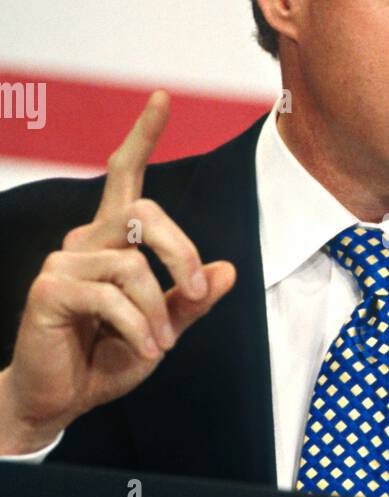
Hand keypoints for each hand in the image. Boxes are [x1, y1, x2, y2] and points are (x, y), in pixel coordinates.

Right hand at [0, 90, 235, 452]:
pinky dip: (138, 326)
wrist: (60, 398)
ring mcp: (64, 260)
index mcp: (112, 240)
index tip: (162, 98)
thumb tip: (229, 269)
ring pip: (134, 266)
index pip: (126, 176)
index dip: (144, 135)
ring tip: (160, 345)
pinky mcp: (50, 287)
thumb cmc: (108, 358)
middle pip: (146, 214)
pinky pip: (111, 298)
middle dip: (183, 253)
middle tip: (198, 292)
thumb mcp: (164, 328)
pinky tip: (143, 349)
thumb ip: (192, 300)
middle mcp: (86, 240)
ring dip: (159, 311)